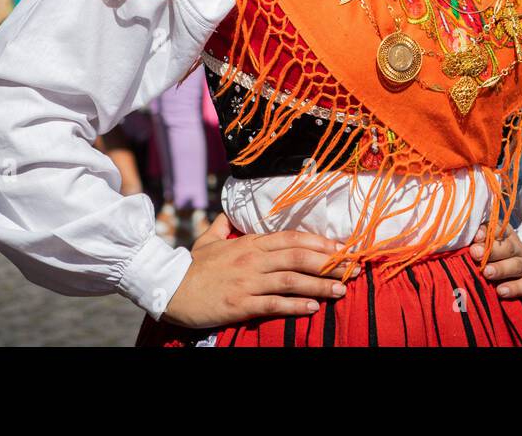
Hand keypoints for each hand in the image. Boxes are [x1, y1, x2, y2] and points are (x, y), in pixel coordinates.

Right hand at [161, 214, 352, 329]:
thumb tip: (228, 212)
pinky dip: (294, 306)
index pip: (291, 237)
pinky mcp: (240, 303)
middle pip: (298, 256)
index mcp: (248, 243)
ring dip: (319, 286)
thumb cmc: (192, 266)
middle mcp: (252, 259)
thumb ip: (223, 225)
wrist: (168, 287)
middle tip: (353, 269)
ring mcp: (247, 281)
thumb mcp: (208, 239)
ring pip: (291, 280)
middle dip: (329, 262)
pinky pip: (272, 304)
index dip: (319, 242)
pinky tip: (312, 309)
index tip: (341, 247)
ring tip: (341, 290)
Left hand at [470, 224, 521, 302]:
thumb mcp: (493, 250)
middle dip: (491, 250)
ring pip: (516, 265)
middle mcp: (518, 250)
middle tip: (475, 253)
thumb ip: (478, 244)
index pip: (499, 229)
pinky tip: (501, 291)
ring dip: (500, 268)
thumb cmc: (503, 261)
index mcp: (507, 238)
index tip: (475, 236)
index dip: (487, 230)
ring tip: (487, 272)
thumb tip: (456, 240)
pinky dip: (513, 288)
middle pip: (507, 246)